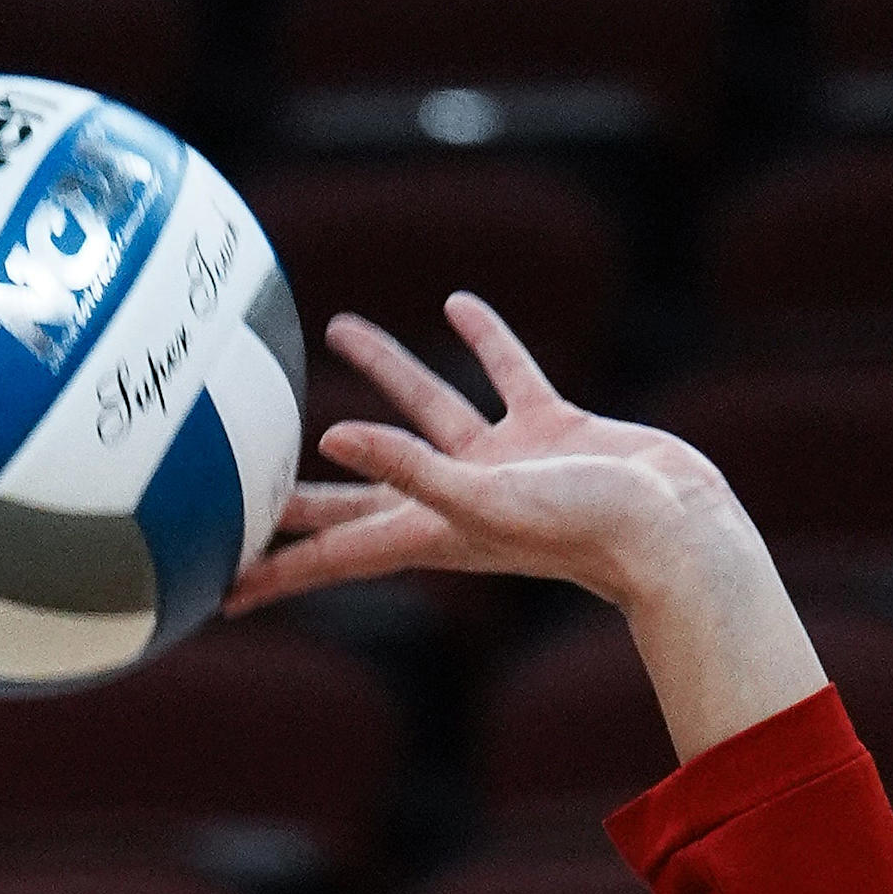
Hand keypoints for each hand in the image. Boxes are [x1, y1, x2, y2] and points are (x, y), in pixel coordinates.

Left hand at [229, 296, 825, 759]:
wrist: (676, 527)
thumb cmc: (584, 530)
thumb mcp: (484, 502)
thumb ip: (408, 470)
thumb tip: (333, 436)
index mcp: (426, 531)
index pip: (331, 553)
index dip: (275, 570)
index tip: (217, 588)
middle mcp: (453, 501)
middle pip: (357, 490)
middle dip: (301, 486)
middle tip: (240, 471)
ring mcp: (502, 465)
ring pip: (425, 408)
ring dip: (384, 368)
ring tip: (337, 325)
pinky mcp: (549, 429)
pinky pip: (504, 374)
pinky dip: (483, 341)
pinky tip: (460, 305)